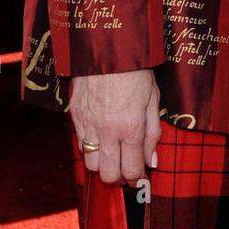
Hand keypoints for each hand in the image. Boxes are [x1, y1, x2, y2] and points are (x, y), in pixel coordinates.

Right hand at [70, 68, 160, 185]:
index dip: (137, 179)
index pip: (132, 170)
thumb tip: (152, 160)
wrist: (108, 48)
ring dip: (102, 163)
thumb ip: (152, 132)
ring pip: (91, 164)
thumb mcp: (153, 99)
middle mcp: (108, 131)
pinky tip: (101, 136)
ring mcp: (89, 125)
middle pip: (108, 175)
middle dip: (118, 177)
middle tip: (126, 167)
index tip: (140, 178)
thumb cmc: (136, 71)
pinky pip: (80, 144)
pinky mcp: (75, 117)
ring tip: (113, 152)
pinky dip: (90, 147)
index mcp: (131, 127)